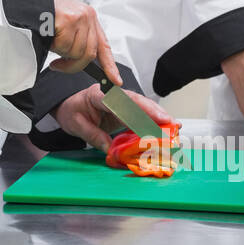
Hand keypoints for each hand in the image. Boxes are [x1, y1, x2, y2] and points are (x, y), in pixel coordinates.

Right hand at [47, 0, 119, 80]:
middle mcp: (88, 17)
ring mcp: (80, 18)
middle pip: (89, 54)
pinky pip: (64, 46)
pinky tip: (49, 36)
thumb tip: (77, 60)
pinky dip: (54, 46)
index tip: (115, 79)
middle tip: (59, 66)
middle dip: (73, 65)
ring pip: (76, 52)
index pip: (104, 46)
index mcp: (90, 19)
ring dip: (61, 53)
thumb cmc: (47, 11)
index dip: (110, 65)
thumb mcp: (68, 24)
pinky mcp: (69, 19)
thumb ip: (77, 39)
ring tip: (52, 41)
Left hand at [54, 83, 170, 150]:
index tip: (149, 115)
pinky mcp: (125, 110)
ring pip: (142, 107)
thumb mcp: (76, 125)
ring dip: (158, 117)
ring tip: (174, 126)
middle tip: (171, 122)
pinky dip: (153, 122)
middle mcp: (113, 95)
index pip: (121, 101)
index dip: (138, 108)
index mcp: (99, 95)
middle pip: (136, 102)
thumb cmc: (72, 111)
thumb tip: (110, 149)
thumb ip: (93, 135)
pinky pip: (140, 115)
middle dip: (155, 112)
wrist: (69, 105)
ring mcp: (120, 101)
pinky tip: (166, 128)